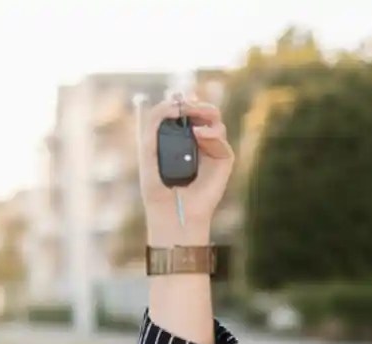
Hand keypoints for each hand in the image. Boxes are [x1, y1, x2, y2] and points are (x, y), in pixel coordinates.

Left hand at [138, 94, 234, 243]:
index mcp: (177, 140)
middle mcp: (196, 142)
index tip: (174, 101)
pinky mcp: (222, 160)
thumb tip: (171, 105)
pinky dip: (211, 133)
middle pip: (203, 112)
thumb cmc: (156, 189)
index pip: (184, 113)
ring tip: (192, 119)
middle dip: (196, 105)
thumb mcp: (148, 154)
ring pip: (215, 121)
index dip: (181, 103)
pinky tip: (198, 134)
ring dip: (205, 113)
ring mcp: (210, 150)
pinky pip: (222, 140)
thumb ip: (153, 128)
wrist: (171, 214)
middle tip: (187, 105)